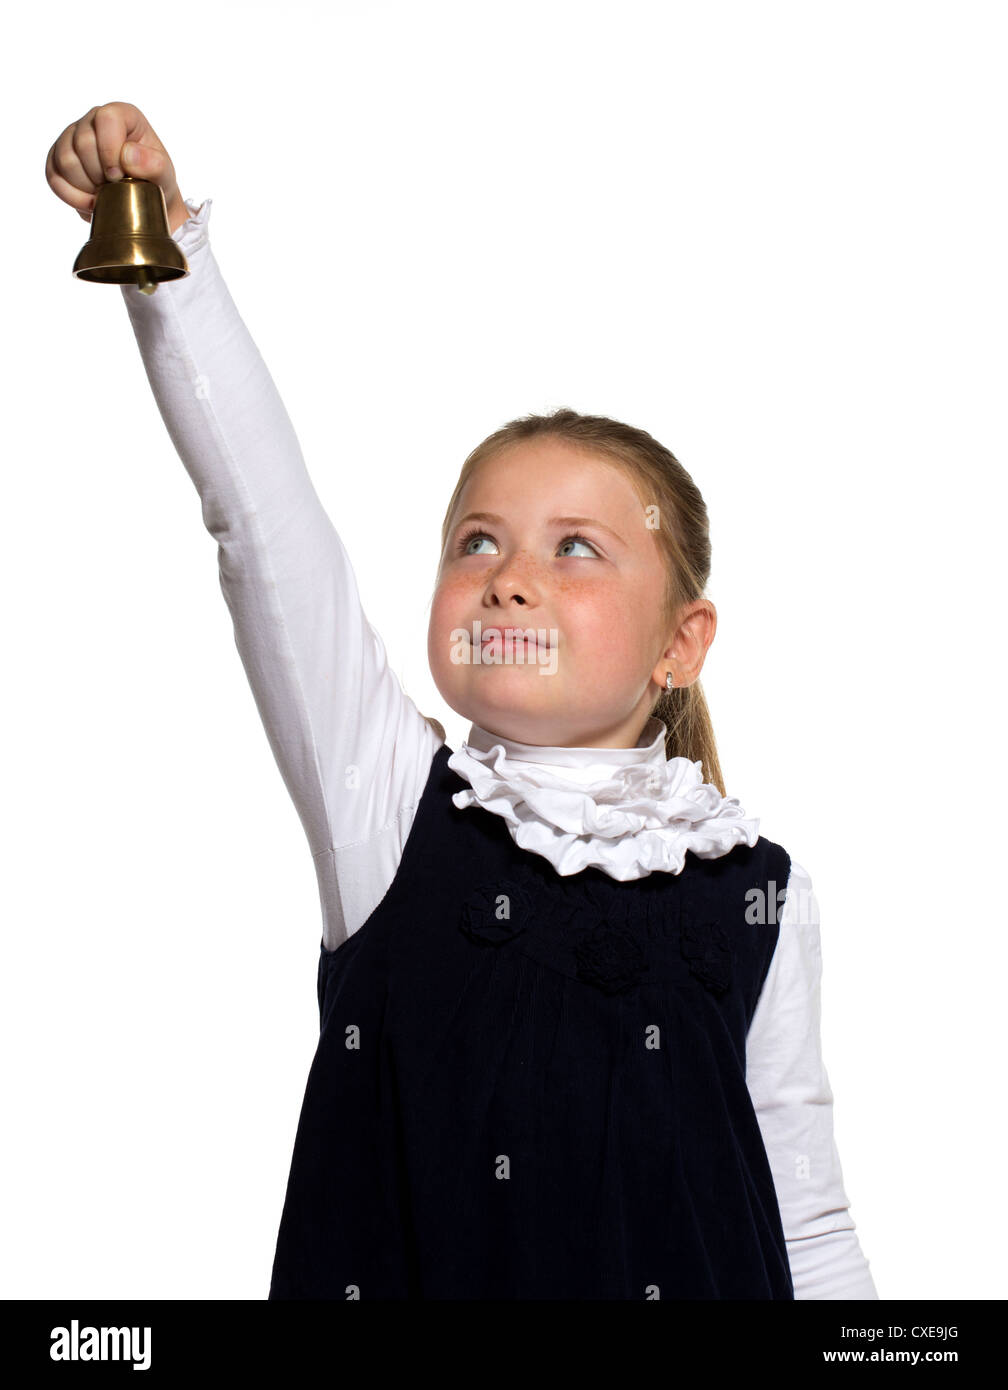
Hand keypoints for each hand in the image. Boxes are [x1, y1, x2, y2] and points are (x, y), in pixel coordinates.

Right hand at [45, 101, 188, 233]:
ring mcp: (72, 137)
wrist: (141, 202)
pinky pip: (53, 177)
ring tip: (104, 196)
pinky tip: (89, 202)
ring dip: (86, 187)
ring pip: (65, 160)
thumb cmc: (154, 182)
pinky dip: (71, 196)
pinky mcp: (58, 158)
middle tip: (114, 190)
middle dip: (99, 175)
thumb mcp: (164, 176)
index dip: (110, 150)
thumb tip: (128, 155)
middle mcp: (93, 120)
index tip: (119, 176)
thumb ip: (154, 164)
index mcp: (122, 115)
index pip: (106, 118)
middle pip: (82, 143)